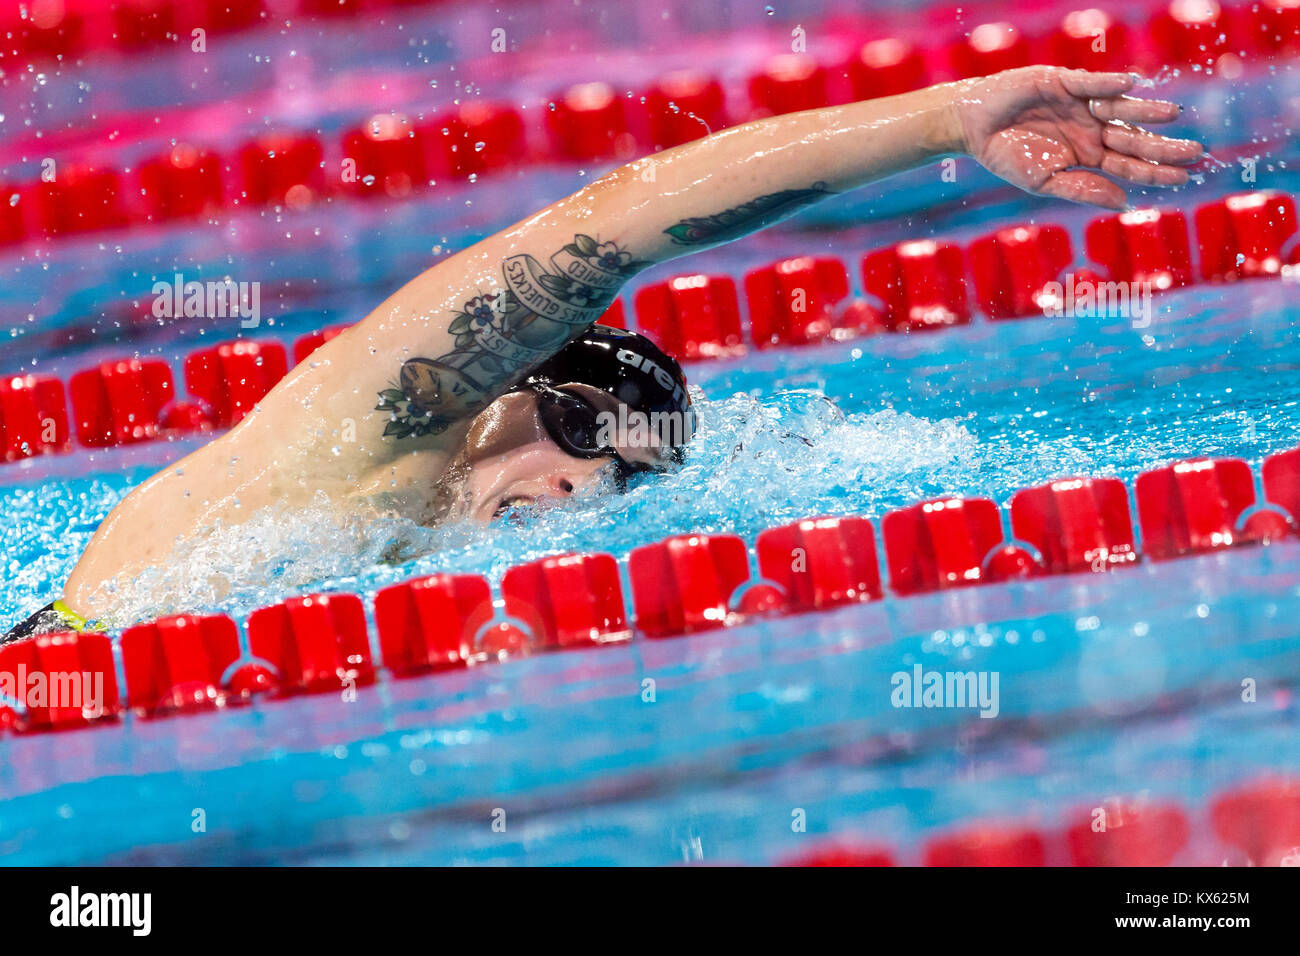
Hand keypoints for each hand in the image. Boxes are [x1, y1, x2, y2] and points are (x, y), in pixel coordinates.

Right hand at [950, 66, 1203, 210]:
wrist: (972, 127)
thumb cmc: (1004, 156)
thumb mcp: (1043, 181)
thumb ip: (1082, 189)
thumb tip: (1124, 202)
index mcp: (1087, 156)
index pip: (1129, 166)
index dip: (1155, 172)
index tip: (1185, 179)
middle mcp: (1090, 130)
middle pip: (1133, 139)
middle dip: (1163, 146)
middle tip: (1196, 152)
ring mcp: (1080, 105)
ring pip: (1121, 109)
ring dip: (1146, 110)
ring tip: (1173, 114)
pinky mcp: (1064, 83)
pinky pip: (1091, 83)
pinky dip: (1109, 84)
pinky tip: (1130, 86)